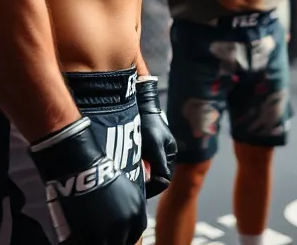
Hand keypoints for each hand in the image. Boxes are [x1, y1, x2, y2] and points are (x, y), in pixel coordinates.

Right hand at [28, 117, 146, 243]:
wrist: (85, 173)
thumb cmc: (103, 176)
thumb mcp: (127, 188)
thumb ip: (131, 204)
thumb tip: (129, 214)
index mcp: (137, 211)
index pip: (136, 233)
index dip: (127, 236)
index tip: (120, 236)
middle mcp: (127, 223)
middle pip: (123, 241)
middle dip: (115, 240)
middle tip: (104, 237)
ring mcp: (110, 230)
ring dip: (102, 242)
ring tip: (93, 238)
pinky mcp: (93, 234)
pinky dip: (87, 243)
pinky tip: (82, 239)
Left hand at [136, 77, 176, 198]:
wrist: (139, 106)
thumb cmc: (148, 126)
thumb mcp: (155, 147)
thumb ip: (159, 165)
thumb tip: (162, 184)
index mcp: (170, 154)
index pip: (164, 178)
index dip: (153, 187)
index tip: (140, 190)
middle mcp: (164, 154)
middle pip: (156, 176)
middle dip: (145, 182)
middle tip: (132, 186)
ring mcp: (154, 151)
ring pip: (148, 170)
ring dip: (139, 175)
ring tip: (127, 178)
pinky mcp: (144, 147)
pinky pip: (141, 163)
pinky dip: (135, 167)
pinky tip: (126, 167)